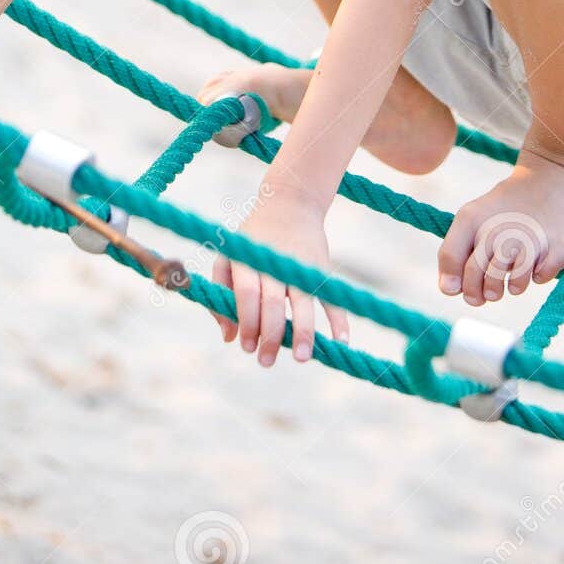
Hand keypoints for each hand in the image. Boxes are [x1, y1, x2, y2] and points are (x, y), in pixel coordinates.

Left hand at [211, 185, 349, 366]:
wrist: (290, 202)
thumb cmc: (253, 238)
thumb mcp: (230, 255)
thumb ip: (222, 294)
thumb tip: (229, 337)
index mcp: (250, 259)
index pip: (248, 294)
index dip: (247, 321)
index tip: (246, 346)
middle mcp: (276, 262)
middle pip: (273, 302)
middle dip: (271, 335)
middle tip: (265, 361)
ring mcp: (302, 264)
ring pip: (304, 301)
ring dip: (304, 331)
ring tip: (302, 358)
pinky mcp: (322, 266)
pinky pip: (332, 296)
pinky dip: (338, 319)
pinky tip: (341, 342)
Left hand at [437, 153, 563, 303]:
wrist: (558, 175)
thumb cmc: (510, 207)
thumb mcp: (476, 217)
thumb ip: (456, 251)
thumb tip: (448, 290)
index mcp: (474, 218)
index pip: (451, 258)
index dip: (454, 282)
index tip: (460, 290)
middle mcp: (499, 226)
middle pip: (476, 274)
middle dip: (479, 293)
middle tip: (489, 293)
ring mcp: (530, 236)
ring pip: (511, 283)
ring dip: (511, 288)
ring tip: (513, 282)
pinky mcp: (560, 245)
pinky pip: (541, 277)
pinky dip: (539, 276)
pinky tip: (540, 263)